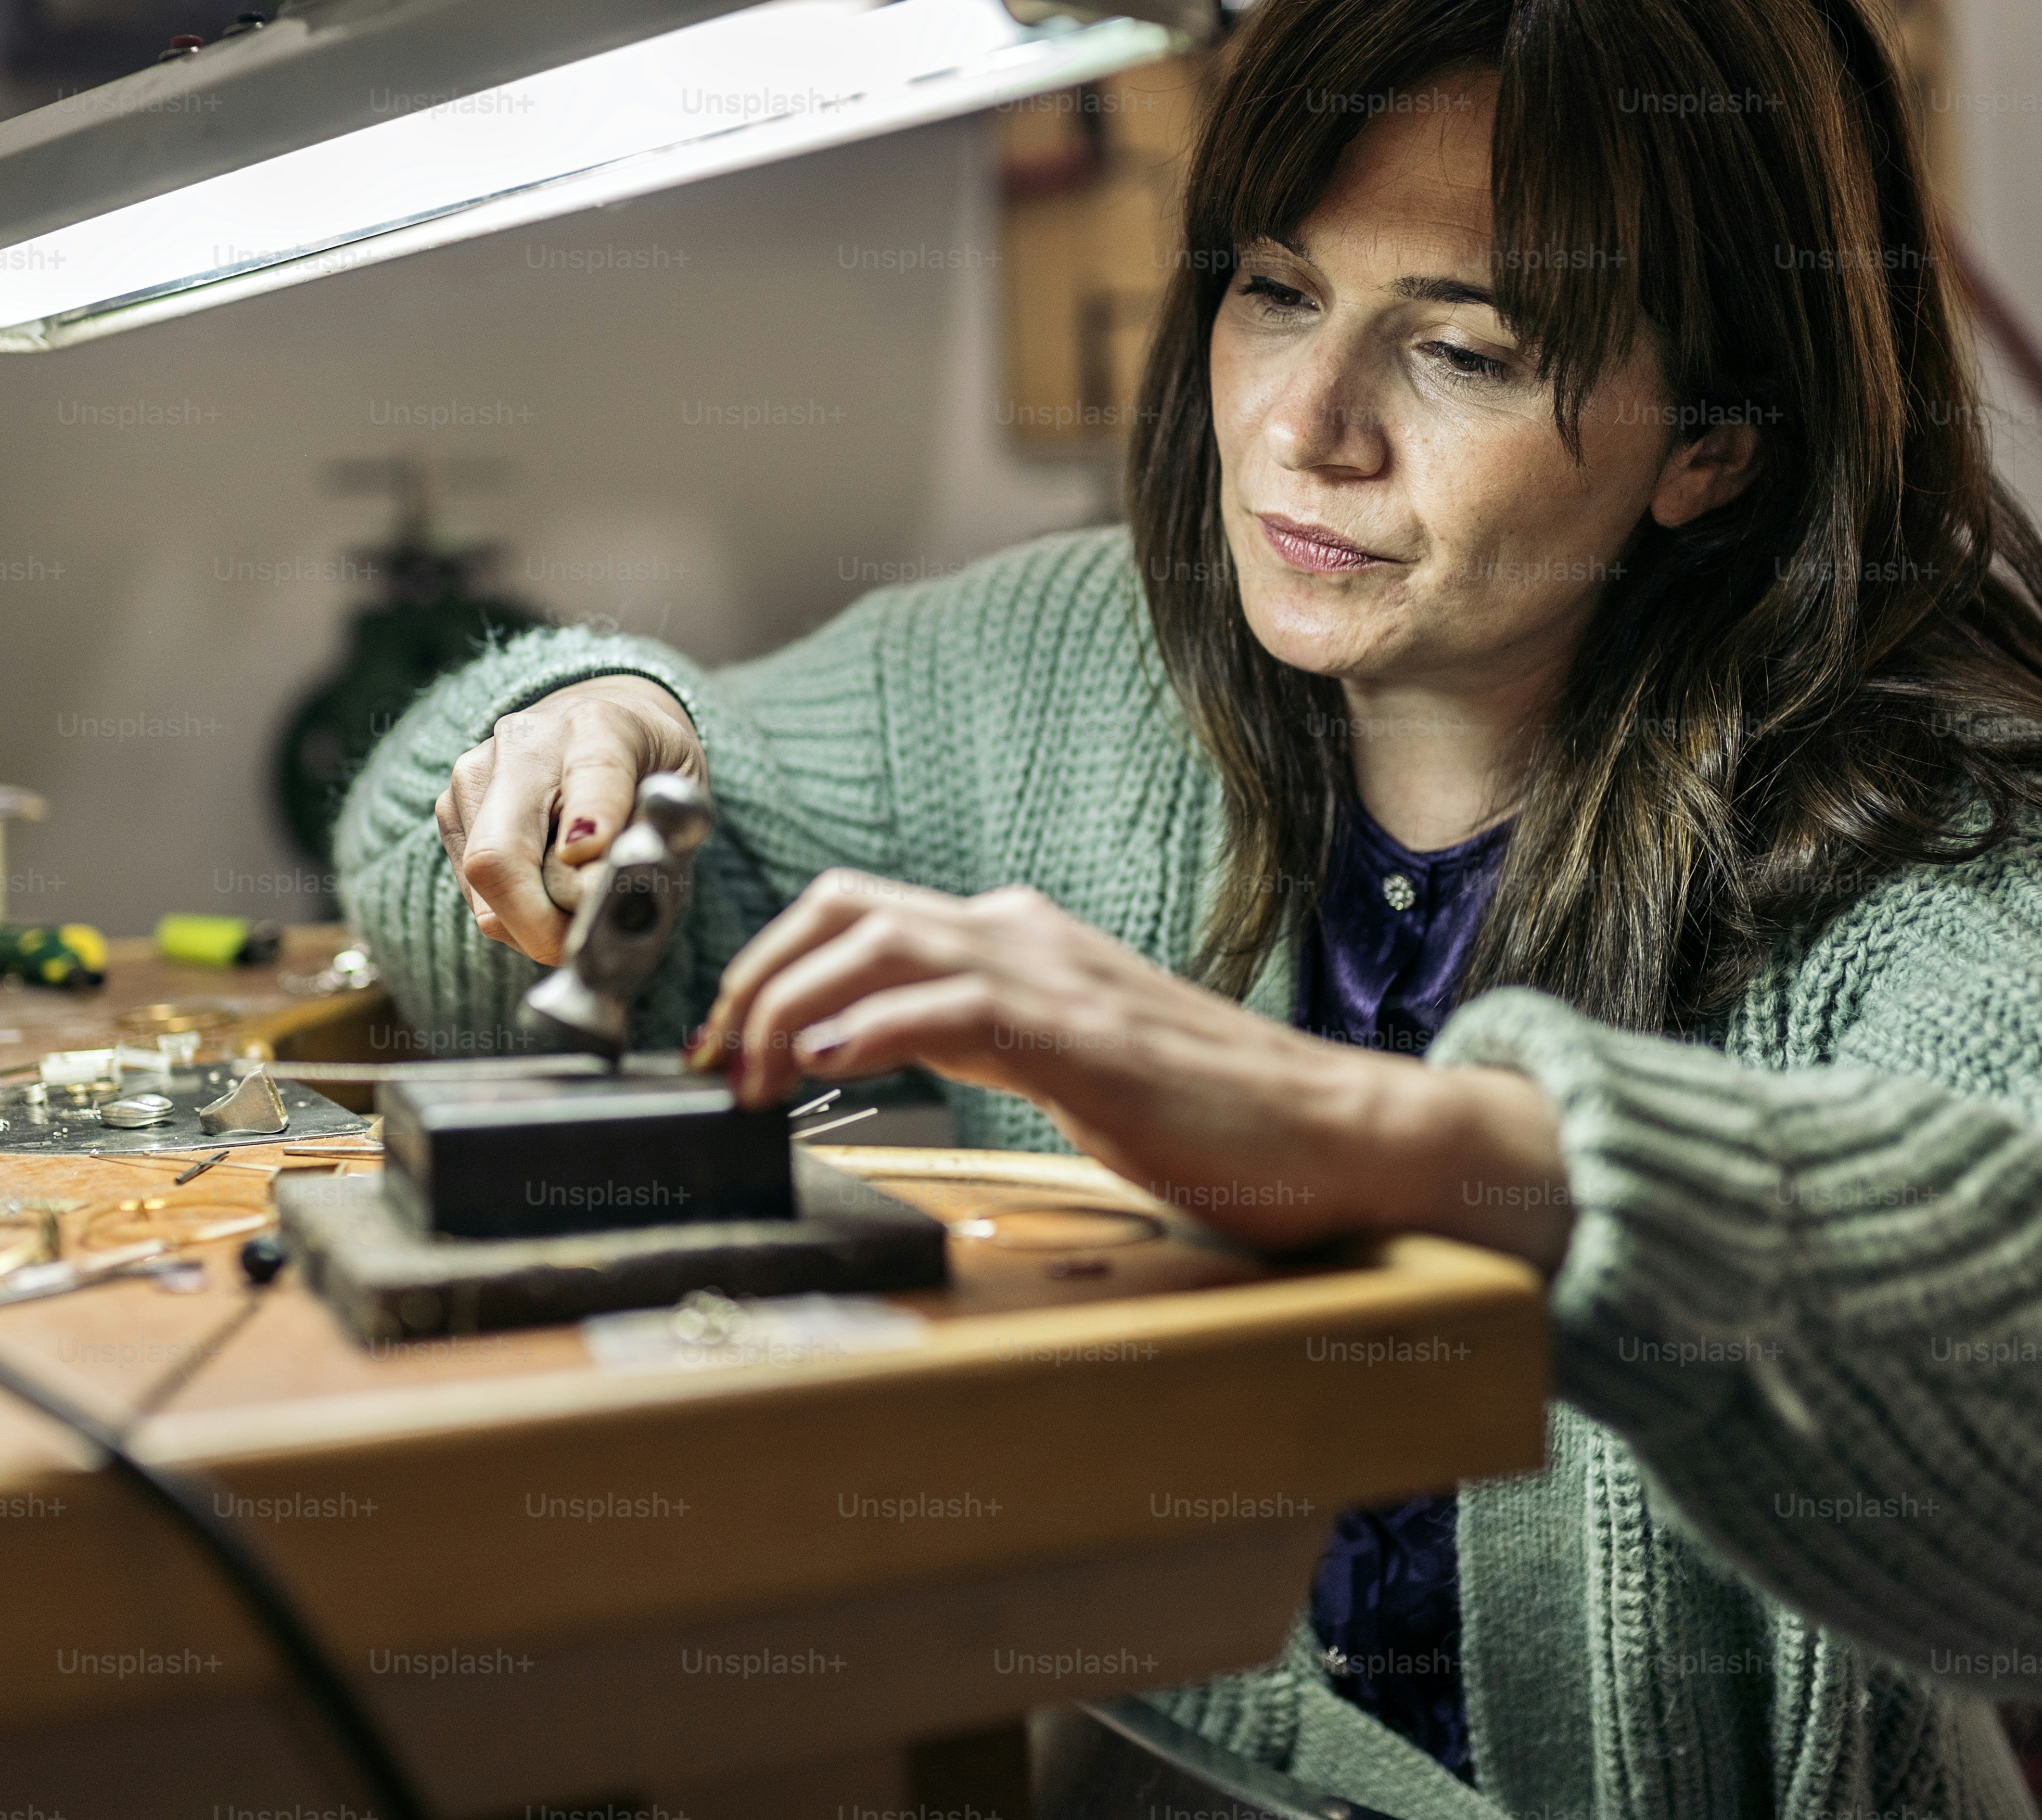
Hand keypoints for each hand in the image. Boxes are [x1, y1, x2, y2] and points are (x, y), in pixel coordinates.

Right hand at [435, 674, 704, 963]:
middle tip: (583, 948)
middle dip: (541, 927)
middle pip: (499, 857)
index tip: (595, 868)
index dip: (592, 827)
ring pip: (483, 890)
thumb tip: (607, 896)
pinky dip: (515, 916)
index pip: (593, 778)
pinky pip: (474, 895)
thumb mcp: (680, 792)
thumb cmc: (648, 767)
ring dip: (531, 926)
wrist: (597, 719)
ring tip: (576, 910)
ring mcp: (473, 776)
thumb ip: (657, 839)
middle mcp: (522, 745)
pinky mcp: (449, 810)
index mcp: (597, 727)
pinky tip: (547, 892)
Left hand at [688, 872, 1572, 1263]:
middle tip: (708, 1061)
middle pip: (844, 910)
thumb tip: (876, 1057)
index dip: (771, 968)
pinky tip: (817, 1067)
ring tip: (743, 1074)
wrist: (1333, 1131)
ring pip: (879, 943)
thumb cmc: (1207, 1116)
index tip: (722, 1045)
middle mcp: (1026, 935)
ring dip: (788, 1005)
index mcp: (1020, 939)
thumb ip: (979, 1039)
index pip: (858, 917)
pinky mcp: (1083, 1036)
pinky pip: (951, 1007)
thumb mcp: (1063, 1062)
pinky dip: (868, 1028)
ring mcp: (1057, 977)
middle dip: (753, 976)